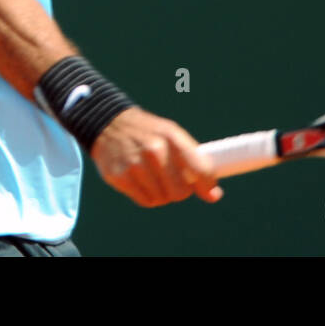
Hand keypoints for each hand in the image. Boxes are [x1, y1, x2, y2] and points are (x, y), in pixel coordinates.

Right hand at [89, 107, 223, 206]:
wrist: (110, 124)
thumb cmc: (148, 133)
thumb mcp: (172, 135)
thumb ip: (194, 161)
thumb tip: (214, 195)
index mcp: (171, 136)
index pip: (199, 169)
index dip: (207, 185)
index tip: (211, 193)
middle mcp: (154, 149)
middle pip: (180, 192)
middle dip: (180, 191)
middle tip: (174, 181)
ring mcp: (135, 163)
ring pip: (162, 199)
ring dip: (162, 193)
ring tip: (154, 177)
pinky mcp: (120, 176)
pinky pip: (146, 201)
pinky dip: (147, 196)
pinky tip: (142, 181)